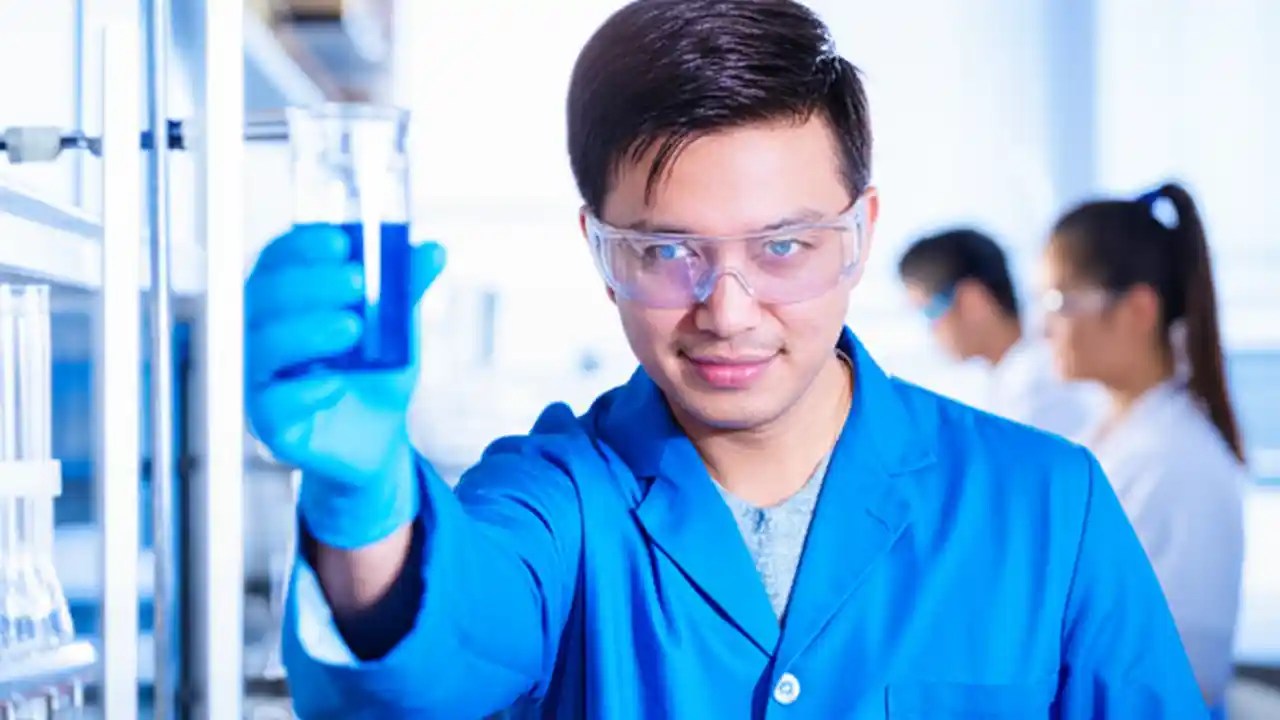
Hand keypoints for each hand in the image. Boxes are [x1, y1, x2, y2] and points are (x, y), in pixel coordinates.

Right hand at [245, 225, 445, 547]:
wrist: (380, 440)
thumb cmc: (376, 374)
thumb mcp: (398, 329)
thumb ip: (406, 291)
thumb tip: (433, 251)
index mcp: (286, 301)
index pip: (277, 261)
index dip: (302, 246)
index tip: (341, 241)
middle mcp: (263, 335)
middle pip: (261, 298)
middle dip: (309, 285)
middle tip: (358, 282)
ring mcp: (260, 379)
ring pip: (259, 348)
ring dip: (305, 332)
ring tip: (353, 328)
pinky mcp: (269, 423)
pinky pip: (271, 404)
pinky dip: (302, 391)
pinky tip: (332, 385)